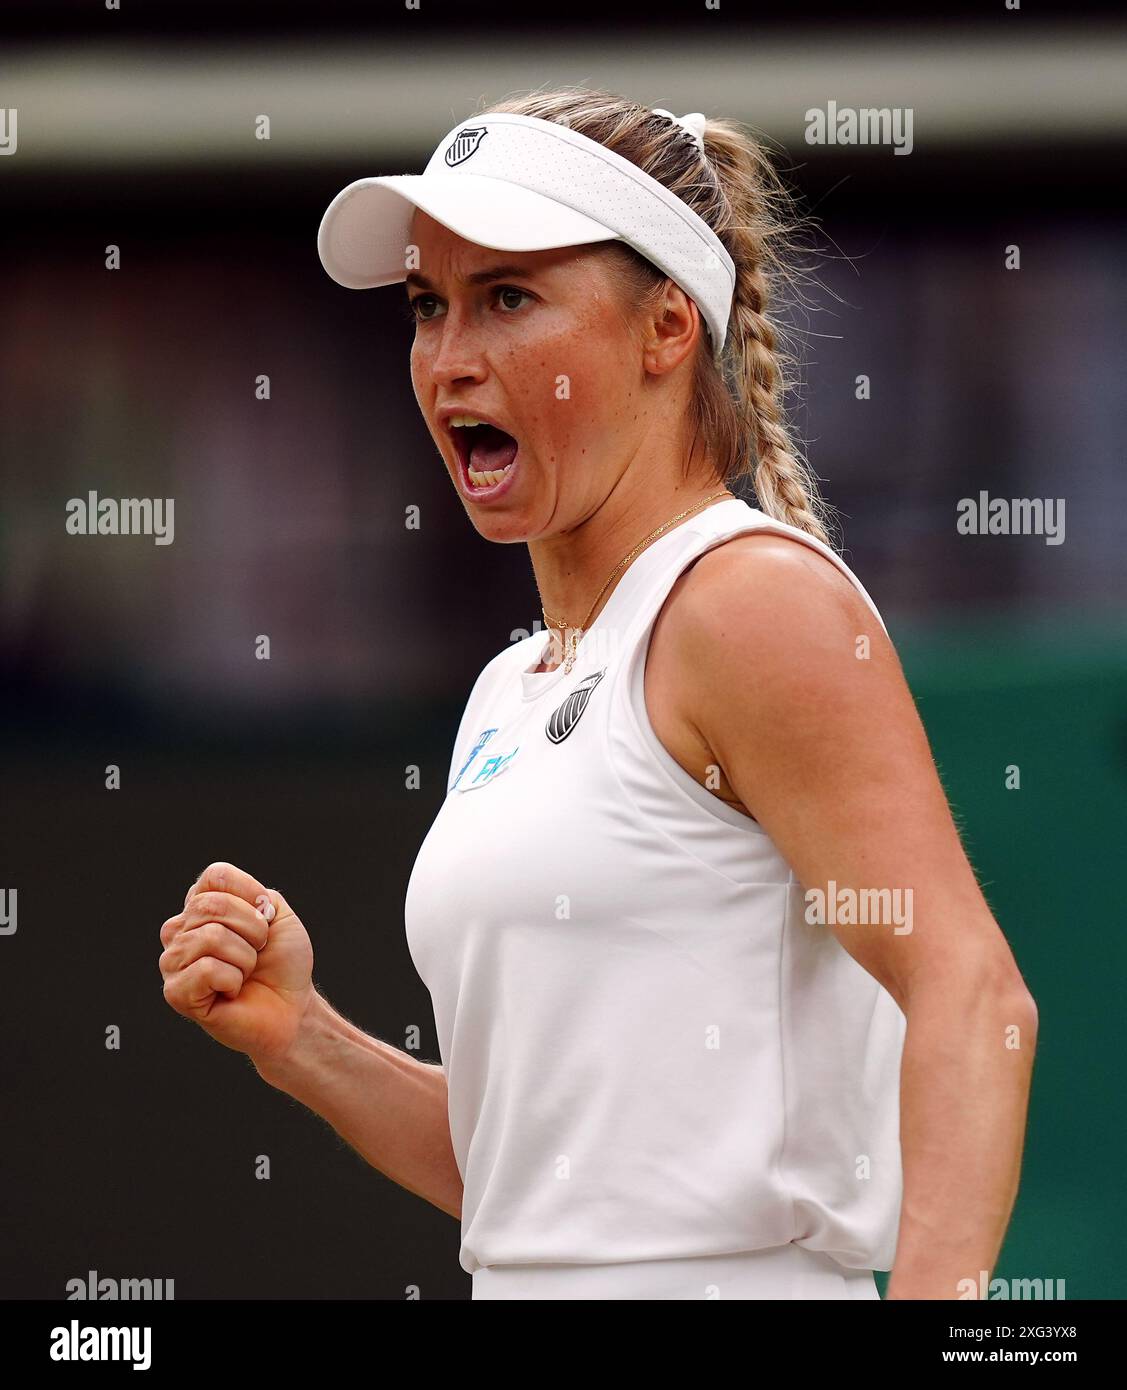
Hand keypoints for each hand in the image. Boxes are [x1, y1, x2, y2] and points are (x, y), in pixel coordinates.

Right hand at [159, 861, 314, 1067]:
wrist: (292, 1008)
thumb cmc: (282, 963)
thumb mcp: (277, 914)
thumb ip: (253, 894)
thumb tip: (229, 901)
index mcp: (200, 906)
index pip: (215, 876)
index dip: (250, 894)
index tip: (265, 919)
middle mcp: (179, 931)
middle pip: (212, 905)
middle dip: (252, 929)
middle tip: (257, 952)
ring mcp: (174, 962)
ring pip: (211, 937)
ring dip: (245, 957)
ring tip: (244, 973)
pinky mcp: (176, 993)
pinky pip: (207, 969)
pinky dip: (233, 980)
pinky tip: (231, 991)